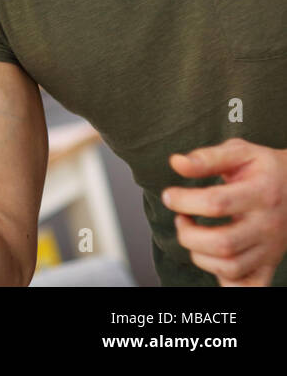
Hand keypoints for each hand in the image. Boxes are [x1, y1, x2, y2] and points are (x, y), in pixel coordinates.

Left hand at [164, 138, 286, 285]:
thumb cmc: (263, 168)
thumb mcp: (240, 152)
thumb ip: (207, 157)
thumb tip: (176, 163)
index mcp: (260, 193)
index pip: (216, 203)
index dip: (183, 201)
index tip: (169, 195)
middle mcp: (267, 225)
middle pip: (222, 243)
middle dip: (188, 234)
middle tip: (181, 218)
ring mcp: (270, 248)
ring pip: (230, 267)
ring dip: (199, 255)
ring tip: (193, 234)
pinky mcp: (269, 262)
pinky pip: (250, 286)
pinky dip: (228, 282)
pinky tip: (214, 263)